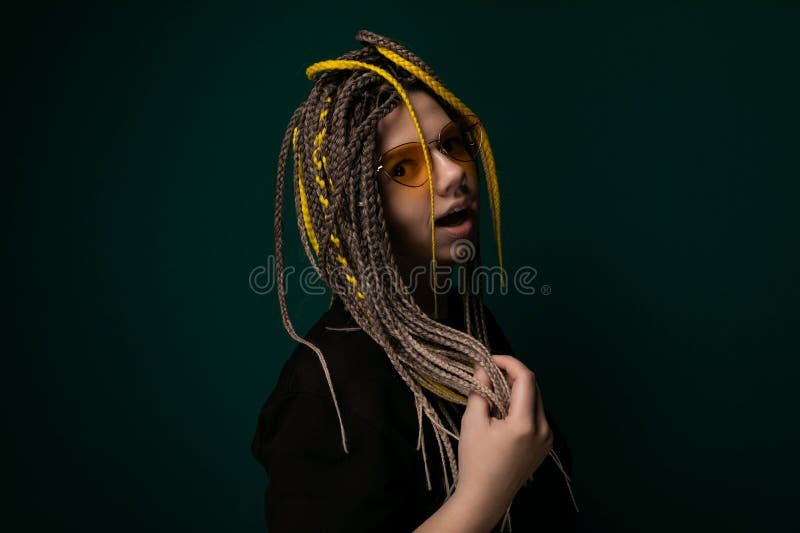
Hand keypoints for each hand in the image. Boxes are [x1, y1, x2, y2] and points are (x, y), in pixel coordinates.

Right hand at [453, 355, 552, 527]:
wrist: (485, 496)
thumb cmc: (475, 460)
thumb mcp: (473, 422)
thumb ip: (481, 390)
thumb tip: (484, 367)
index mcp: (525, 423)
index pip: (526, 378)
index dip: (509, 362)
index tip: (491, 360)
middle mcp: (543, 429)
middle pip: (533, 387)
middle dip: (512, 375)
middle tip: (490, 374)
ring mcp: (547, 438)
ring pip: (536, 400)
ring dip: (518, 390)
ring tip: (495, 392)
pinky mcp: (545, 445)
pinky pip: (537, 415)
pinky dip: (522, 405)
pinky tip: (505, 411)